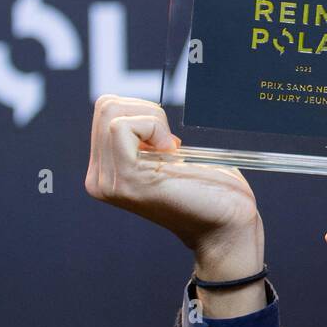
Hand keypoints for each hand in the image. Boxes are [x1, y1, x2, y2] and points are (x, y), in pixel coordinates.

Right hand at [84, 95, 265, 316]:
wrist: (226, 221)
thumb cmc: (208, 187)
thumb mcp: (165, 155)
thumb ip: (140, 137)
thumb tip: (129, 105)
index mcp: (105, 173)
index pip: (105, 113)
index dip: (142, 113)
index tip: (167, 143)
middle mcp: (99, 180)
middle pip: (105, 107)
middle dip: (146, 112)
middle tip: (171, 144)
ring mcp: (109, 182)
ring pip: (112, 114)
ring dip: (152, 120)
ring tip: (171, 151)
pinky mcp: (127, 178)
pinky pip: (122, 126)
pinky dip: (153, 126)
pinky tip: (171, 153)